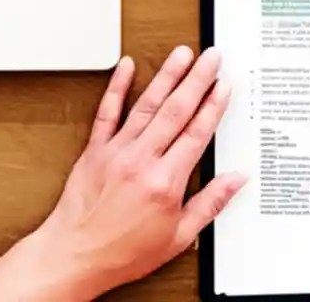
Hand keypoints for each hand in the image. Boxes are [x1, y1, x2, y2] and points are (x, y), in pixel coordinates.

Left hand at [0, 47, 245, 301]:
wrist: (74, 256)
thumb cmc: (123, 252)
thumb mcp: (178, 236)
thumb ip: (210, 204)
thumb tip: (235, 181)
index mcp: (166, 182)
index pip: (197, 133)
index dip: (214, 106)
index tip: (224, 86)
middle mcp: (141, 160)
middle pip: (177, 110)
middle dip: (198, 79)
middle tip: (211, 57)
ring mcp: (117, 152)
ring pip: (147, 105)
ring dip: (167, 76)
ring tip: (182, 54)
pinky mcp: (95, 150)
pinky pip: (107, 112)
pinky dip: (117, 87)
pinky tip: (126, 67)